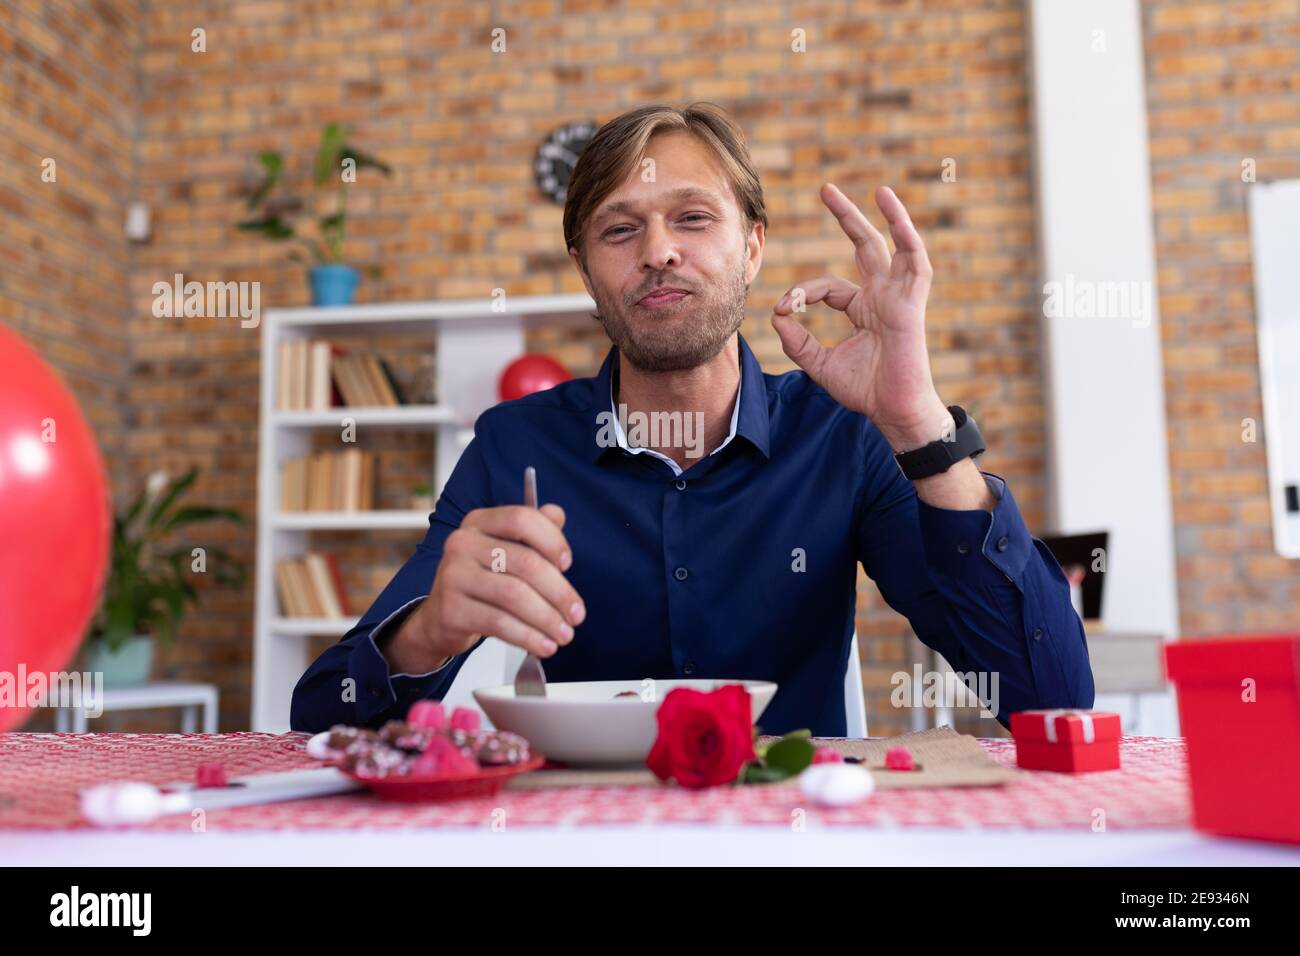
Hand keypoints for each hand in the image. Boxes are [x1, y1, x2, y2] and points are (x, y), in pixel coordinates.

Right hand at [384, 504, 585, 672]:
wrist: (440, 618)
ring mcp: (453, 576)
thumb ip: (534, 531)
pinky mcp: (451, 609)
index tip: (567, 564)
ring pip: (514, 596)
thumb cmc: (481, 581)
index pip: (522, 519)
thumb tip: (557, 513)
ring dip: (547, 618)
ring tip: (565, 634)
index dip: (552, 540)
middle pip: (525, 563)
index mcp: (479, 522)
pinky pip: (499, 623)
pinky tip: (544, 645)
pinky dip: (528, 636)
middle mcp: (462, 543)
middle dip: (559, 592)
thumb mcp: (506, 551)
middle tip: (577, 614)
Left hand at [770, 183, 950, 451]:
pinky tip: (896, 215)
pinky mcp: (911, 303)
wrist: (893, 411)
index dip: (802, 293)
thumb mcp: (820, 364)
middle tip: (826, 189)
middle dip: (847, 217)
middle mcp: (881, 296)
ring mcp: (898, 297)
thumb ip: (798, 343)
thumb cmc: (865, 390)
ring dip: (889, 217)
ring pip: (894, 246)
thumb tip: (778, 317)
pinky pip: (915, 264)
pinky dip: (907, 238)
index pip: (827, 286)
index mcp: (862, 309)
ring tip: (878, 189)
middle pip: (865, 246)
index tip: (783, 308)